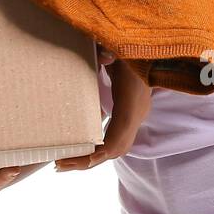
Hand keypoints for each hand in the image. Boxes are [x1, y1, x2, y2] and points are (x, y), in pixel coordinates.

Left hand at [55, 49, 152, 171]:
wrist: (154, 48)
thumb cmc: (134, 48)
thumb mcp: (122, 49)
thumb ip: (110, 51)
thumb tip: (105, 57)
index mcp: (132, 102)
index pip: (118, 138)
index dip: (100, 153)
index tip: (81, 160)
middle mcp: (137, 113)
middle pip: (116, 149)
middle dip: (88, 160)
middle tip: (59, 164)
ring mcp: (136, 114)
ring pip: (117, 147)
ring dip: (92, 157)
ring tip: (64, 163)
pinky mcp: (131, 112)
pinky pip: (116, 138)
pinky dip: (98, 148)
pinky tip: (80, 149)